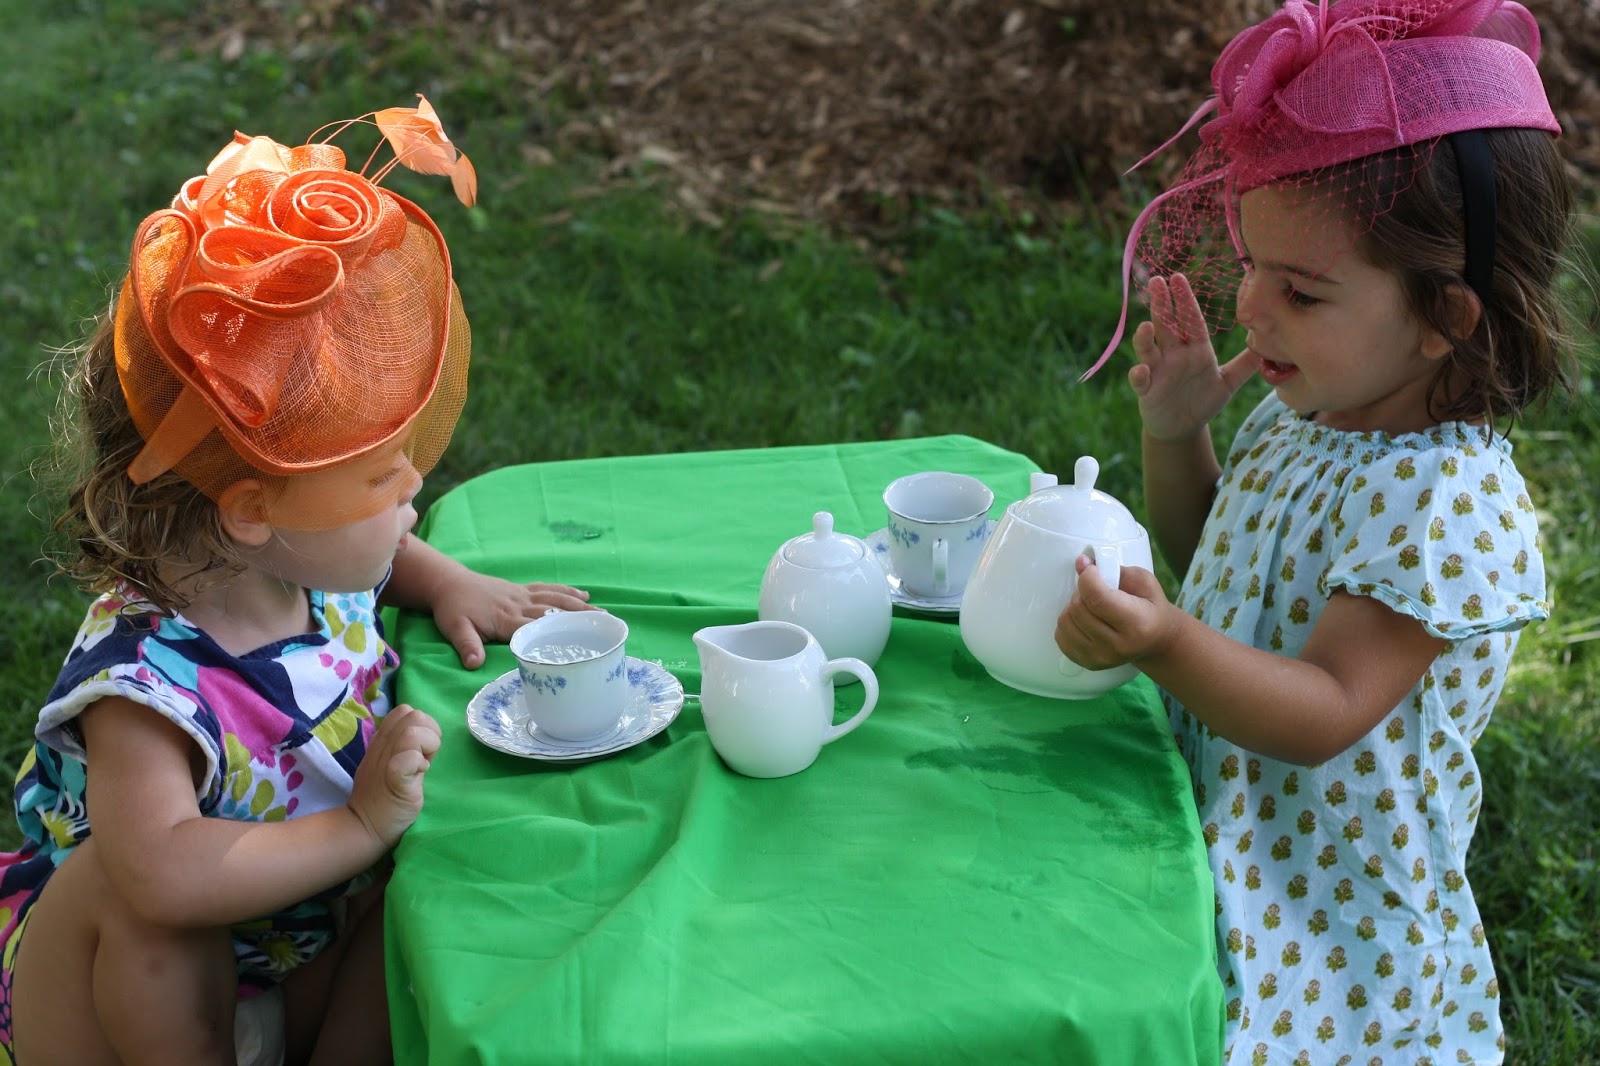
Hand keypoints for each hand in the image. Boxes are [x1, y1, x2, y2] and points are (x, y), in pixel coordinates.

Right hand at [349, 704, 441, 848]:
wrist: (363, 826)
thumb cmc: (381, 796)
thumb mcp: (388, 762)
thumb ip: (402, 746)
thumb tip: (424, 734)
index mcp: (384, 739)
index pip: (405, 711)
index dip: (422, 725)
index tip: (423, 749)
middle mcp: (384, 745)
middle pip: (415, 715)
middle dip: (430, 734)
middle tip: (425, 758)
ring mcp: (386, 760)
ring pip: (413, 731)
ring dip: (427, 748)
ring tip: (421, 768)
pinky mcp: (395, 781)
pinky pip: (408, 759)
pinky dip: (418, 764)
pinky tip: (417, 777)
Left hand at [431, 571, 593, 669]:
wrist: (447, 583)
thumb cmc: (452, 609)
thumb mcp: (454, 628)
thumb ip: (466, 645)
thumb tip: (474, 664)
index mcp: (505, 619)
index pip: (535, 627)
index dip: (557, 632)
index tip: (580, 640)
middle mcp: (518, 605)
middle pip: (553, 612)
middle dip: (579, 618)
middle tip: (605, 626)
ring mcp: (522, 596)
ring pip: (556, 599)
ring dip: (580, 605)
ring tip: (603, 613)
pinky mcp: (522, 589)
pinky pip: (548, 589)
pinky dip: (567, 591)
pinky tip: (584, 595)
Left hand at [1053, 557, 1175, 669]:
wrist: (1156, 641)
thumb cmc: (1150, 607)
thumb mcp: (1143, 582)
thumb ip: (1113, 568)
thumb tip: (1081, 562)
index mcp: (1136, 624)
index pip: (1097, 598)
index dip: (1088, 578)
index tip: (1092, 570)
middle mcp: (1117, 646)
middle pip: (1078, 608)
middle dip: (1082, 591)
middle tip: (1095, 589)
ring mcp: (1101, 658)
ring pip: (1065, 621)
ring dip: (1074, 606)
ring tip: (1091, 605)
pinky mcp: (1087, 663)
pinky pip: (1060, 636)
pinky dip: (1069, 622)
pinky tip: (1085, 620)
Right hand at [1129, 274, 1260, 441]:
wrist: (1183, 428)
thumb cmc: (1204, 401)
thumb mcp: (1229, 382)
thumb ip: (1246, 363)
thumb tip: (1270, 344)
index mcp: (1195, 349)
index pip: (1190, 320)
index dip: (1185, 300)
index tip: (1178, 278)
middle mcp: (1174, 355)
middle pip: (1167, 325)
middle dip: (1161, 304)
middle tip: (1157, 281)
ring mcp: (1158, 370)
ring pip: (1148, 349)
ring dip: (1145, 338)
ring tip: (1146, 326)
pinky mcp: (1147, 390)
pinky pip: (1140, 380)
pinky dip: (1139, 375)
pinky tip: (1142, 370)